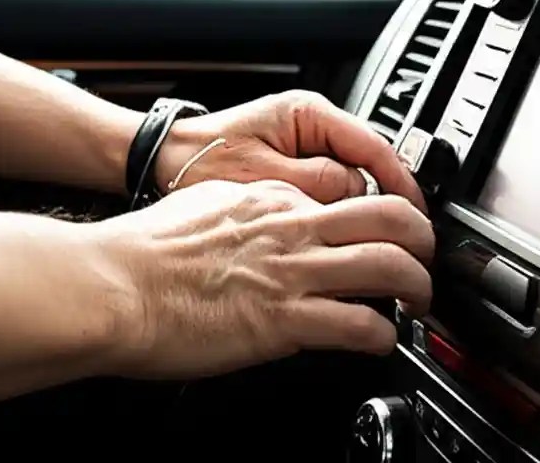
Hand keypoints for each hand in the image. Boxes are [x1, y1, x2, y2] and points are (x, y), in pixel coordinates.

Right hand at [96, 179, 433, 378]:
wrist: (111, 285)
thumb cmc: (144, 252)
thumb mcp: (209, 205)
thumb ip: (251, 210)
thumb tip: (274, 218)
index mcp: (275, 198)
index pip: (351, 195)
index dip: (382, 216)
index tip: (389, 235)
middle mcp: (294, 227)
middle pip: (391, 217)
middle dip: (424, 240)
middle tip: (427, 261)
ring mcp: (292, 272)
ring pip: (389, 265)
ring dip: (418, 287)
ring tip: (419, 305)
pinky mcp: (284, 319)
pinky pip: (359, 324)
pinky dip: (383, 336)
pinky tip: (382, 343)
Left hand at [154, 91, 424, 211]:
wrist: (160, 162)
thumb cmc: (198, 162)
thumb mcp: (264, 175)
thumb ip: (317, 184)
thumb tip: (359, 197)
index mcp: (308, 113)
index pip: (373, 145)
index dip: (399, 182)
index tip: (414, 213)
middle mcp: (313, 123)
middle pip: (371, 161)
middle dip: (386, 198)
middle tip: (401, 236)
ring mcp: (306, 142)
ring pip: (353, 177)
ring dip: (360, 207)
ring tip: (370, 241)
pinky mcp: (296, 162)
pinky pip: (331, 187)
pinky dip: (338, 209)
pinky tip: (336, 234)